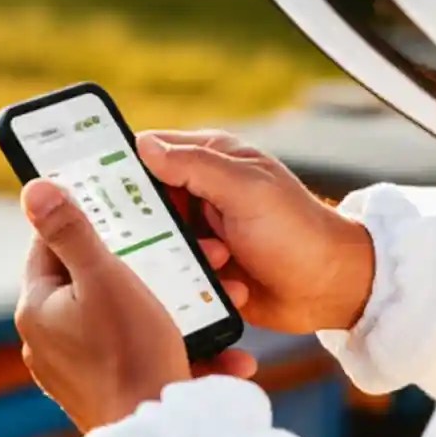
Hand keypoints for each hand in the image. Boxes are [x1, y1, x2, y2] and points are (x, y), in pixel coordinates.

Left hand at [17, 179, 256, 431]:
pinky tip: (217, 356)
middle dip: (136, 268)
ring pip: (121, 324)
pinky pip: (140, 362)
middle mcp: (46, 343)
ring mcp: (74, 373)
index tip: (117, 209)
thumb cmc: (130, 353)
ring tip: (206, 304)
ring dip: (165, 313)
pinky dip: (174, 354)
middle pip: (88, 284)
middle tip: (173, 255)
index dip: (83, 222)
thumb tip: (34, 189)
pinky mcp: (104, 397)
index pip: (48, 246)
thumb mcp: (104, 277)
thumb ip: (71, 232)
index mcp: (37, 309)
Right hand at [138, 130, 373, 333]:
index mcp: (210, 160)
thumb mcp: (248, 191)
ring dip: (183, 259)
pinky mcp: (204, 271)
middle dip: (155, 227)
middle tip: (177, 238)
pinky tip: (232, 284)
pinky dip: (197, 284)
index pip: (149, 153)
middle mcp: (201, 195)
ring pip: (156, 246)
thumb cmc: (299, 231)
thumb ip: (196, 167)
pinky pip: (176, 277)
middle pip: (144, 206)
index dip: (122, 170)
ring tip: (222, 260)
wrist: (332, 289)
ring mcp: (201, 234)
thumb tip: (145, 147)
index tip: (103, 194)